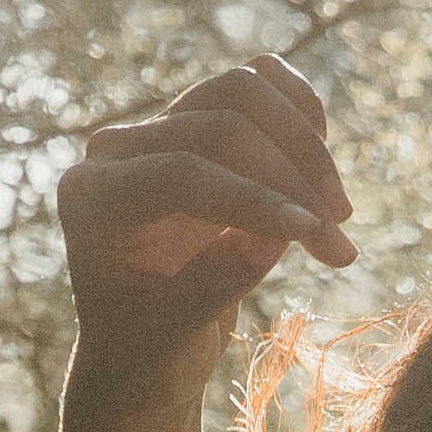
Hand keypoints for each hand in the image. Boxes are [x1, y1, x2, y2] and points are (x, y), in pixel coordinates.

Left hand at [53, 53, 351, 375]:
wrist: (144, 345)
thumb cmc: (147, 348)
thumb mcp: (172, 335)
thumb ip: (216, 282)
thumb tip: (278, 232)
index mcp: (92, 197)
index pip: (182, 172)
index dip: (254, 198)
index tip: (315, 232)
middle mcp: (118, 150)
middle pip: (221, 121)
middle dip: (290, 176)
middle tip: (337, 239)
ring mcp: (160, 128)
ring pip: (244, 89)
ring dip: (305, 145)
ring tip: (338, 213)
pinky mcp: (200, 121)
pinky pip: (259, 83)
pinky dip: (300, 112)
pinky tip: (324, 168)